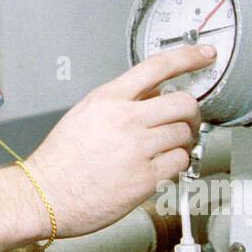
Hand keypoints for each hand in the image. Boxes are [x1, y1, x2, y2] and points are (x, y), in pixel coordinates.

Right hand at [23, 45, 211, 238]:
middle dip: (191, 112)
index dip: (188, 57)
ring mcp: (137, 149)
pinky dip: (176, 163)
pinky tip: (160, 165)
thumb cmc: (60, 160)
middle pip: (184, 103)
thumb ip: (120, 101)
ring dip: (183, 140)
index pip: (157, 67)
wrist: (46, 196)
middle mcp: (125, 120)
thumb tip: (153, 95)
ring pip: (186, 134)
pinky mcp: (146, 179)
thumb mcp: (84, 114)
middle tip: (187, 120)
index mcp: (108, 99)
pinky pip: (180, 162)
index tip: (205, 55)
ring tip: (166, 147)